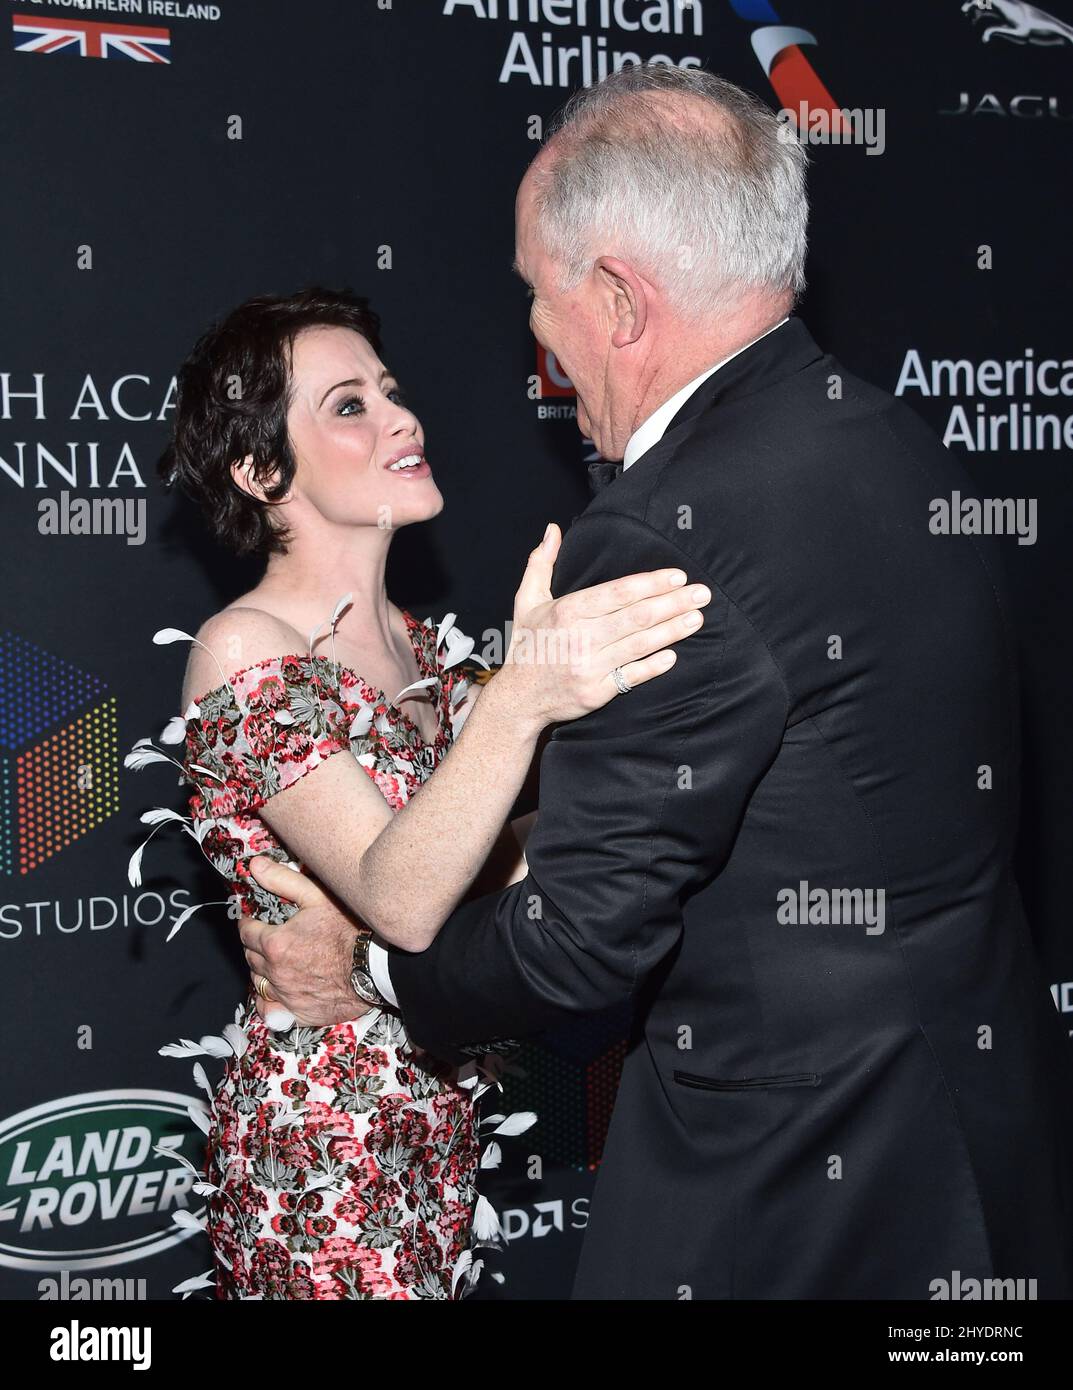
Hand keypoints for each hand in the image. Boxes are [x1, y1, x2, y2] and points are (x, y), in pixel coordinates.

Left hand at [239, 857, 371, 1026]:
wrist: (375, 967)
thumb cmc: (349, 930)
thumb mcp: (317, 897)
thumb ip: (282, 881)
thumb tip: (255, 866)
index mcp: (276, 943)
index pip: (246, 932)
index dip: (248, 923)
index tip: (253, 921)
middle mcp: (276, 971)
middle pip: (250, 957)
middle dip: (255, 946)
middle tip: (267, 939)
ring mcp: (286, 995)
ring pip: (258, 982)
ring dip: (261, 970)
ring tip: (275, 961)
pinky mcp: (297, 1013)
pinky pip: (269, 1009)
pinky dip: (268, 1000)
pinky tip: (276, 990)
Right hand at [499, 522, 710, 729]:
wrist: (519, 698)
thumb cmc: (528, 645)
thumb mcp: (527, 601)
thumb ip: (541, 563)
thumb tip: (553, 529)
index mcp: (567, 611)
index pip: (618, 592)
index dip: (651, 583)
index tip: (678, 576)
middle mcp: (580, 638)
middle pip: (636, 617)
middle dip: (673, 603)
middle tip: (703, 593)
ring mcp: (590, 667)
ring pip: (639, 645)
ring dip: (673, 631)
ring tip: (697, 618)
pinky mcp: (596, 693)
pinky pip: (632, 677)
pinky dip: (654, 666)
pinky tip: (673, 655)